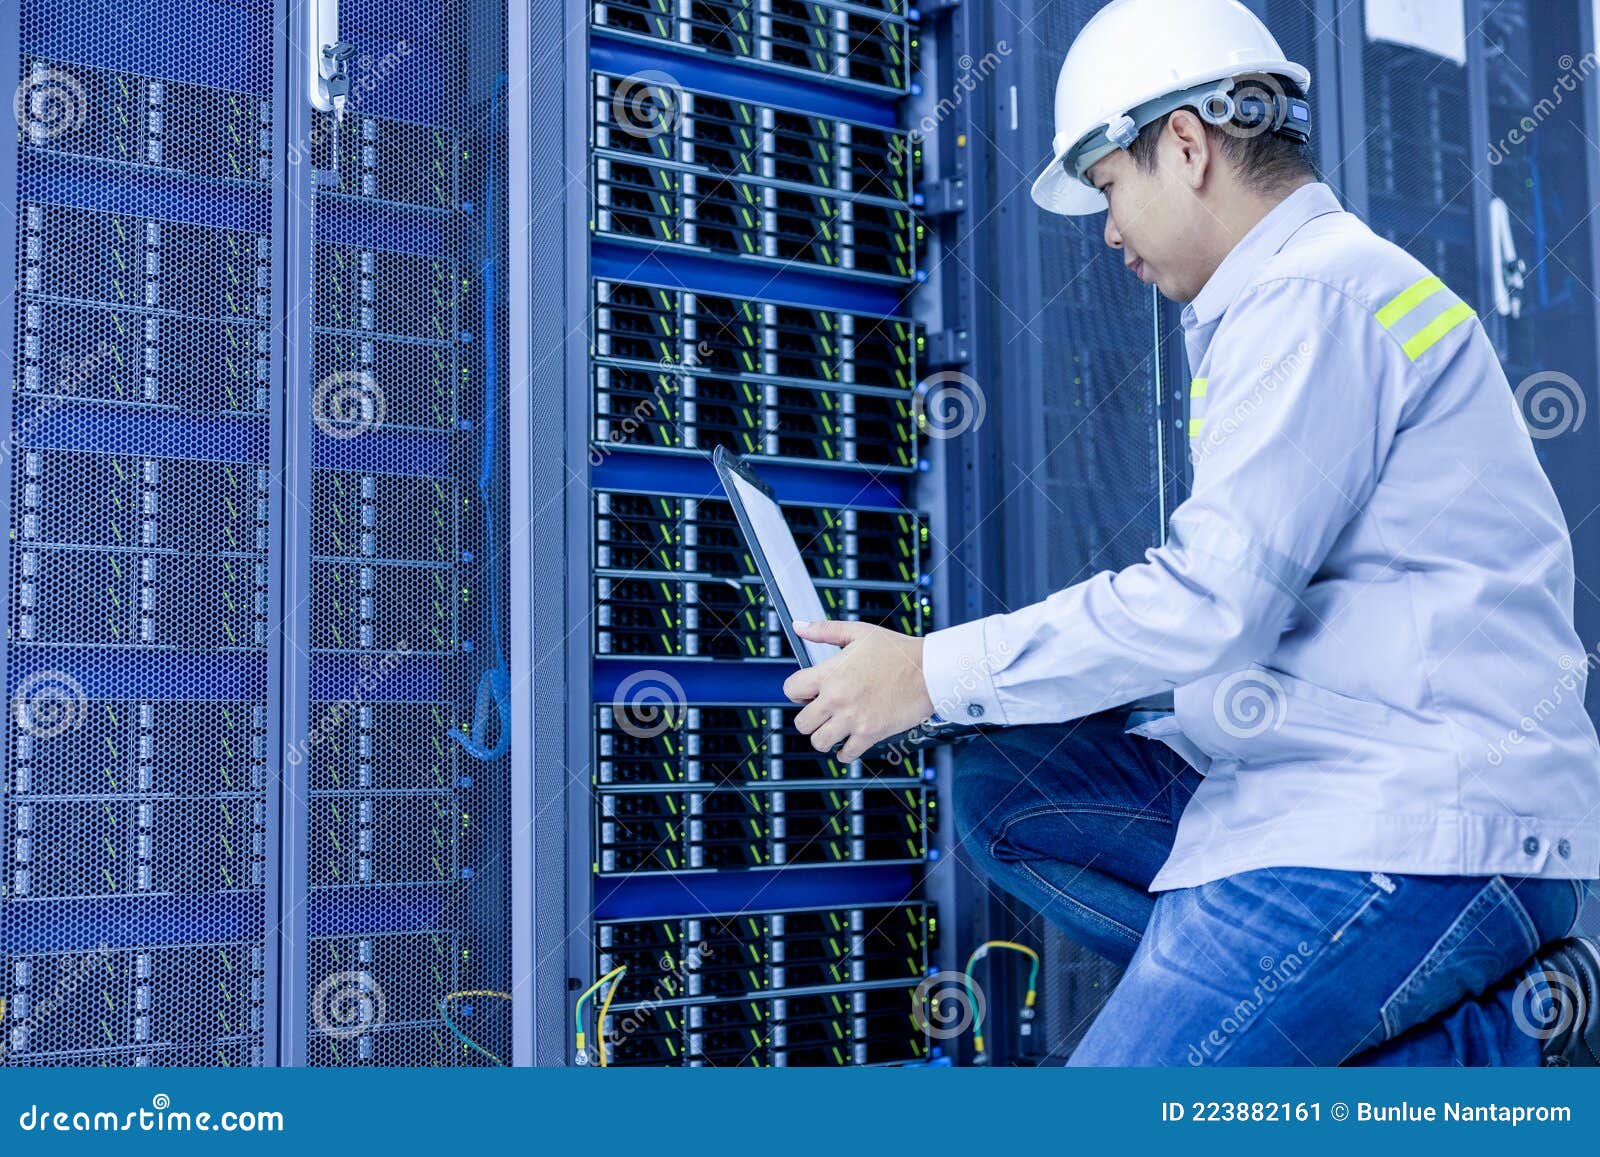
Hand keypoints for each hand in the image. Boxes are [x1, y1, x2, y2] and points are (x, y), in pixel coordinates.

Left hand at [781, 620, 934, 762]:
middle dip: (809, 718)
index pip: (791, 689)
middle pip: (801, 723)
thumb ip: (825, 630)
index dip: (796, 691)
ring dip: (824, 737)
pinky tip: (850, 741)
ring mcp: (853, 718)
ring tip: (834, 728)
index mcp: (830, 673)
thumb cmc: (898, 651)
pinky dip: (844, 752)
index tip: (807, 693)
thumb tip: (799, 626)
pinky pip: (846, 755)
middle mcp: (837, 698)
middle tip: (821, 713)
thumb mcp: (859, 632)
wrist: (929, 670)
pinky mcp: (870, 733)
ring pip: (819, 742)